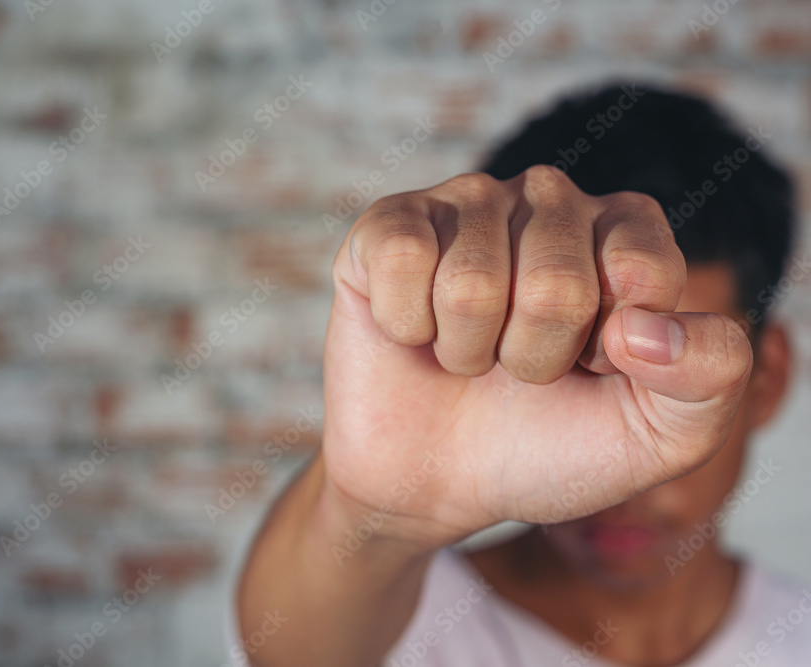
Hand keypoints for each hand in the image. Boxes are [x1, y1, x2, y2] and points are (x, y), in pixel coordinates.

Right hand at [321, 167, 752, 550]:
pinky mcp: (388, 224)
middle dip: (533, 360)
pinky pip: (402, 260)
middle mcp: (546, 199)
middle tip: (517, 371)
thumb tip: (645, 327)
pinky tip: (412, 331)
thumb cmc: (546, 445)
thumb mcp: (658, 436)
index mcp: (623, 231)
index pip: (642, 271)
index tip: (593, 371)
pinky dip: (406, 326)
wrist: (432, 480)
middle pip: (555, 283)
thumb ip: (711, 376)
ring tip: (466, 355)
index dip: (612, 350)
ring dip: (466, 351)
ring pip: (472, 282)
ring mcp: (464, 203)